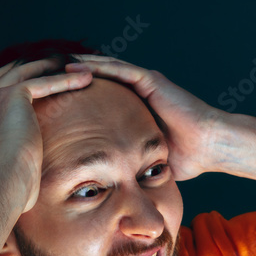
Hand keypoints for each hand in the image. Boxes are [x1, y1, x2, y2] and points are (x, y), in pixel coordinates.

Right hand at [0, 58, 91, 213]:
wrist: (3, 184)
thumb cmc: (6, 189)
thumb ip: (4, 162)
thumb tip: (12, 173)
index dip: (4, 87)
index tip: (20, 84)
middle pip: (0, 76)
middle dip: (22, 67)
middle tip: (43, 63)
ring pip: (21, 73)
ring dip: (46, 66)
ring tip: (67, 62)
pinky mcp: (11, 96)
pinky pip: (41, 81)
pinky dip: (64, 79)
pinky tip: (85, 78)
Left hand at [64, 55, 227, 180]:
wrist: (209, 146)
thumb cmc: (187, 158)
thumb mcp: (147, 162)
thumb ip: (131, 166)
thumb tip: (114, 190)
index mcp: (137, 107)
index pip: (100, 98)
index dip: (78, 96)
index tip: (55, 99)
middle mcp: (139, 91)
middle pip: (100, 79)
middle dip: (74, 77)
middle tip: (46, 76)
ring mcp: (146, 83)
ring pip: (107, 69)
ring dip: (82, 67)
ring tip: (55, 65)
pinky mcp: (152, 81)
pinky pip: (121, 70)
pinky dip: (100, 67)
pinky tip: (80, 65)